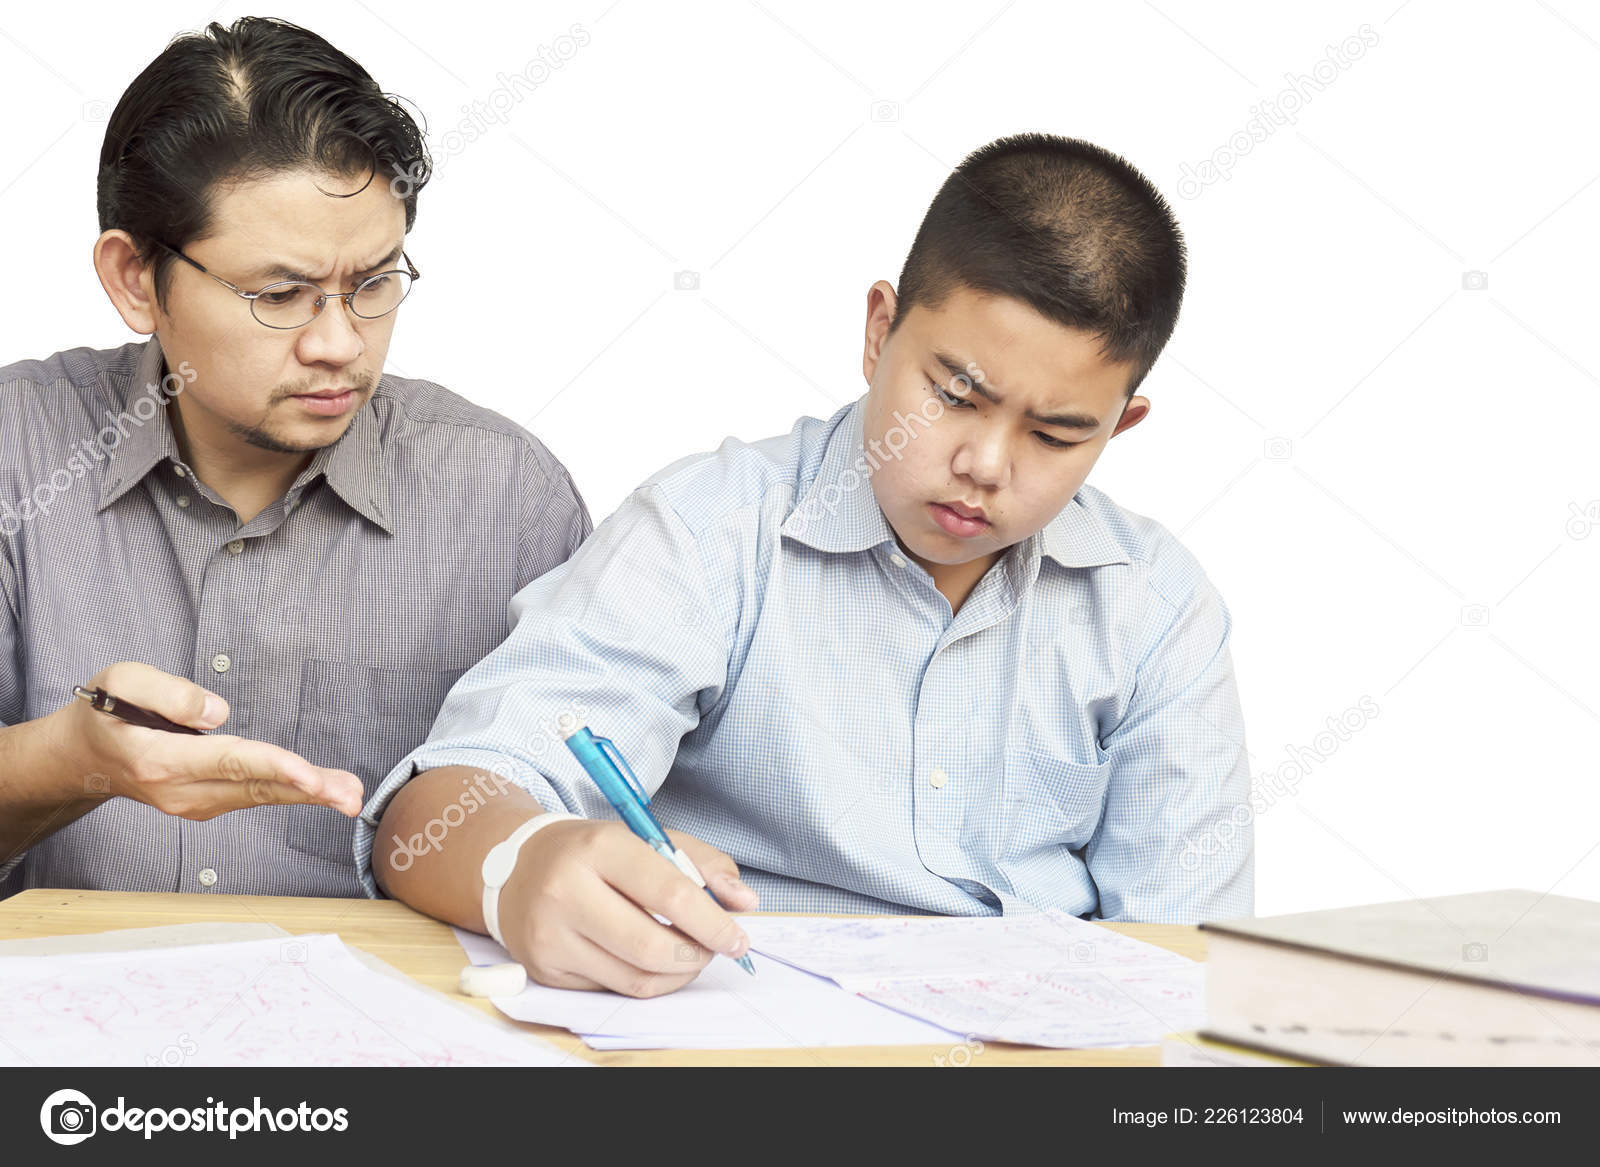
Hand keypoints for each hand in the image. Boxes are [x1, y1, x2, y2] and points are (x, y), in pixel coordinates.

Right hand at [51, 661, 363, 819]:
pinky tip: (324, 789)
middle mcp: (181, 791)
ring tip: (352, 794)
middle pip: (254, 788)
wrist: (81, 759)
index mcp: (161, 760)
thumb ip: (169, 693)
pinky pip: (254, 796)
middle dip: (308, 792)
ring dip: (309, 797)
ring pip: (260, 796)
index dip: (274, 767)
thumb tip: (220, 713)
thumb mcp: (120, 681)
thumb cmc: (103, 712)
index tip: (311, 776)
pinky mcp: (207, 802)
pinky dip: (290, 793)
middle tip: (352, 796)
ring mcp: (194, 803)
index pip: (228, 762)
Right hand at [497, 819, 758, 997]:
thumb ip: (704, 864)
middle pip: (652, 946)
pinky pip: (613, 988)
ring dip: (677, 974)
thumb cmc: (592, 852)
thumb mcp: (647, 838)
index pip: (669, 894)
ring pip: (635, 977)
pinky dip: (646, 981)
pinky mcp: (546, 969)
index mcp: (599, 847)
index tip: (738, 937)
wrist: (515, 867)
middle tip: (712, 949)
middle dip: (696, 954)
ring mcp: (552, 935)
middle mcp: (567, 891)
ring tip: (688, 955)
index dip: (713, 923)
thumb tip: (745, 902)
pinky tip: (652, 962)